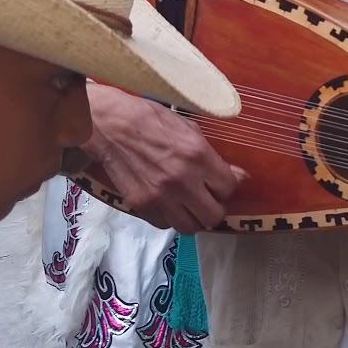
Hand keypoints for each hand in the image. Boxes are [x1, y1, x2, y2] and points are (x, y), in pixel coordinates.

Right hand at [81, 83, 246, 233]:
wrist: (110, 125)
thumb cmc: (150, 120)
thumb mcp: (189, 128)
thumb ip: (212, 156)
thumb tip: (236, 175)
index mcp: (198, 156)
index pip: (229, 188)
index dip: (228, 186)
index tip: (222, 183)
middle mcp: (182, 181)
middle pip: (213, 215)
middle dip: (215, 208)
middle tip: (209, 199)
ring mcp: (160, 196)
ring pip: (190, 227)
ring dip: (194, 218)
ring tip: (190, 205)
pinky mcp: (141, 205)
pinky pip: (165, 224)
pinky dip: (170, 217)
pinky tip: (168, 203)